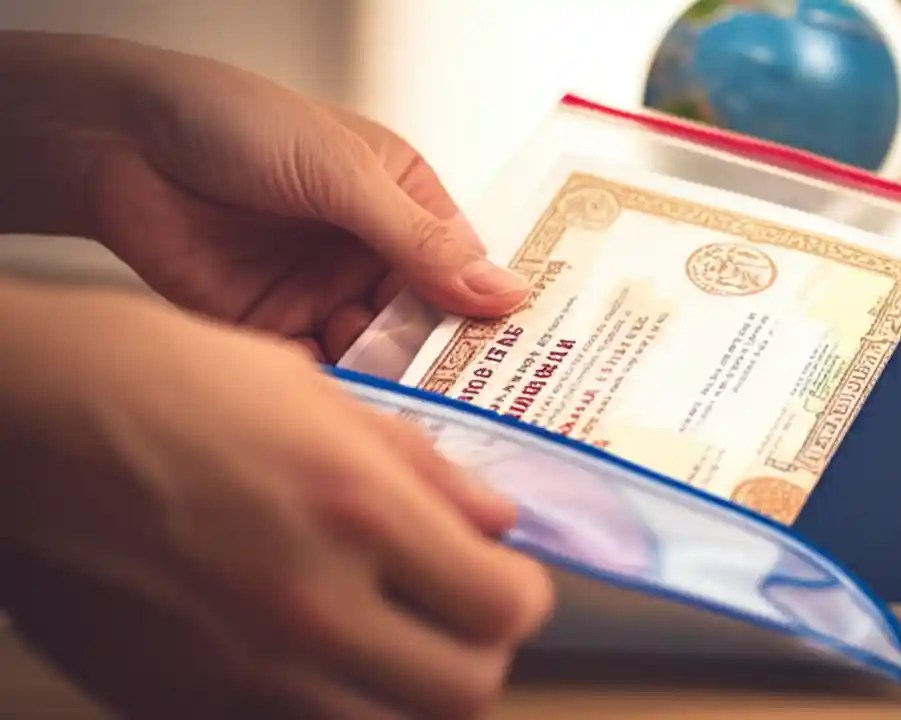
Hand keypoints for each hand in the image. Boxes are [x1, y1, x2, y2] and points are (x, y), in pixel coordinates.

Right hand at [0, 281, 553, 718]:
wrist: (16, 415)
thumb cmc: (150, 378)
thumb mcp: (308, 389)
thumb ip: (419, 466)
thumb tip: (492, 518)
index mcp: (352, 510)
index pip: (503, 607)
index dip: (521, 594)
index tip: (506, 576)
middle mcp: (306, 605)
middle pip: (462, 693)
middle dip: (479, 652)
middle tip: (460, 614)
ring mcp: (237, 669)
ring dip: (406, 688)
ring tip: (388, 633)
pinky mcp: (173, 698)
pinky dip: (322, 703)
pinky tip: (306, 648)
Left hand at [1, 32, 529, 360]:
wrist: (113, 140)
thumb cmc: (233, 123)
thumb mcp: (343, 175)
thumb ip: (419, 241)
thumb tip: (505, 291)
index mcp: (401, 200)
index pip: (464, 267)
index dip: (488, 311)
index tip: (520, 359)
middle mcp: (368, 250)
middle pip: (425, 319)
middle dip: (443, 357)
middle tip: (474, 404)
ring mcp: (322, 291)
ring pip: (378, 352)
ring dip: (392, 379)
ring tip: (416, 414)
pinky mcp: (273, 327)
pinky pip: (321, 371)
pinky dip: (336, 392)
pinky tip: (353, 412)